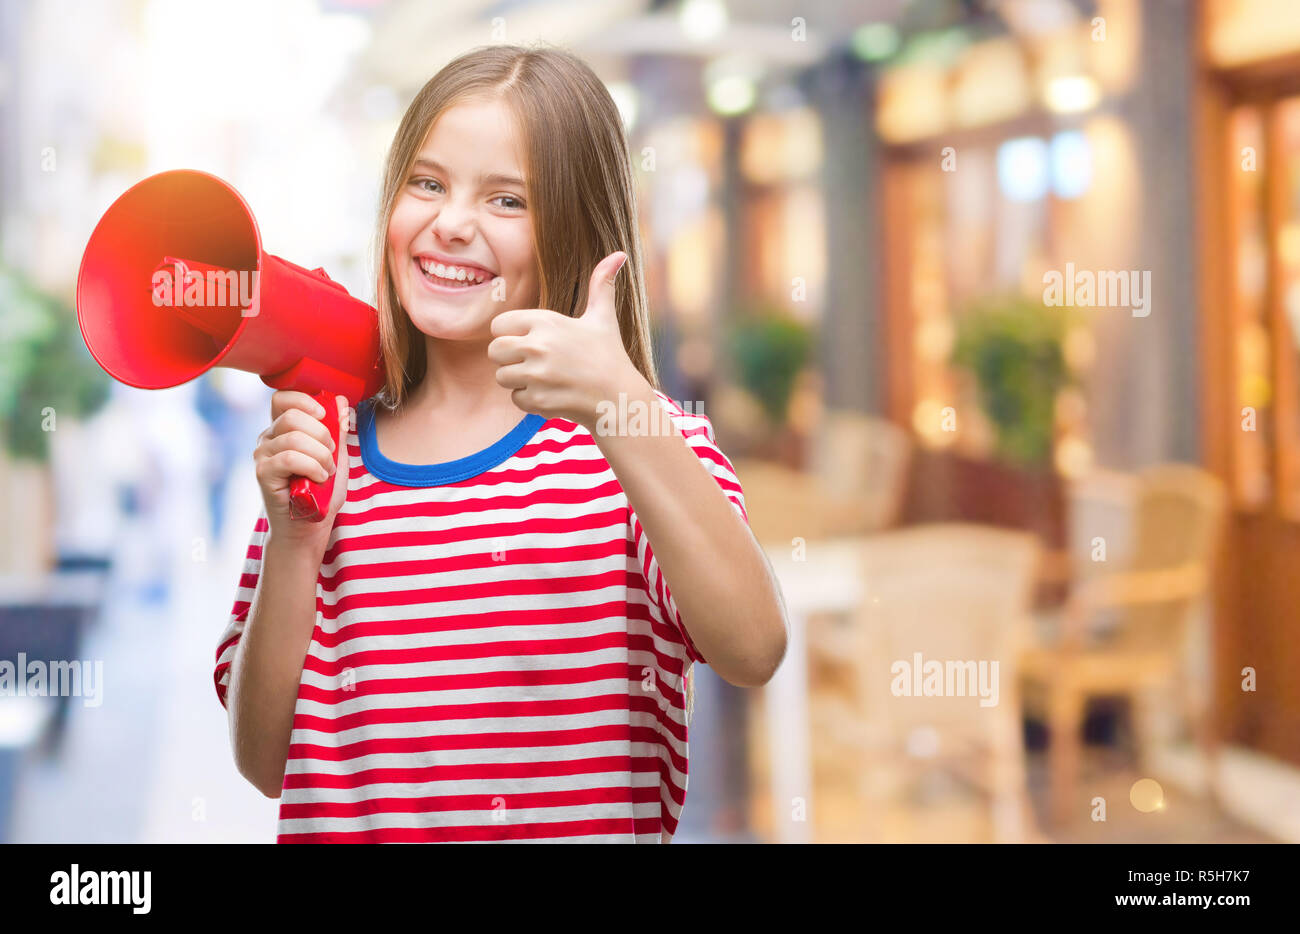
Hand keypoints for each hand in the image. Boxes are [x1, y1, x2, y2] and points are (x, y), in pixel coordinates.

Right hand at [254, 390, 348, 549]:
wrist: (310, 528)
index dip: (305, 400)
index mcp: (283, 429)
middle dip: (322, 434)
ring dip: (321, 456)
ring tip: (326, 472)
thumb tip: (343, 402)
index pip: (283, 397)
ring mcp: (262, 455)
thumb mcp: (336, 457)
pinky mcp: (262, 473)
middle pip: (293, 415)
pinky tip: (319, 478)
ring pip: (295, 437)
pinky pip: (290, 458)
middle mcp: (268, 438)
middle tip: (331, 455)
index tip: (324, 415)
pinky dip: (313, 467)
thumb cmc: (321, 493)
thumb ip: (337, 431)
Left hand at [488, 251, 644, 428]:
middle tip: (534, 362)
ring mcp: (537, 374)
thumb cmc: (609, 355)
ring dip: (518, 380)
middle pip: (494, 351)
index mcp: (546, 321)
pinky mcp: (538, 400)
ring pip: (502, 377)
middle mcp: (538, 345)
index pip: (499, 325)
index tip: (530, 341)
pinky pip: (515, 399)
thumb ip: (602, 284)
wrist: (619, 397)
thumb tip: (619, 254)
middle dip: (509, 358)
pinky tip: (551, 394)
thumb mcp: (603, 317)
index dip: (511, 334)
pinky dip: (530, 400)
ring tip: (544, 378)